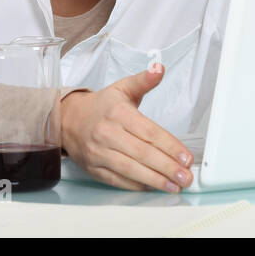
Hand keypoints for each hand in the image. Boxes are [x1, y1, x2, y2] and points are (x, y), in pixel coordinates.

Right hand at [60, 64, 194, 191]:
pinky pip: (118, 180)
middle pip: (142, 154)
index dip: (170, 146)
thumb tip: (160, 69)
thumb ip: (144, 80)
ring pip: (130, 170)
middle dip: (167, 167)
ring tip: (175, 186)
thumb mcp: (122, 88)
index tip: (186, 157)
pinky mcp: (94, 169)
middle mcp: (107, 134)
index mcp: (118, 113)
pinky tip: (153, 187)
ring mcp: (99, 153)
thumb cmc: (101, 106)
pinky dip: (137, 186)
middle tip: (186, 177)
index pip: (149, 132)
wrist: (68, 119)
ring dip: (155, 180)